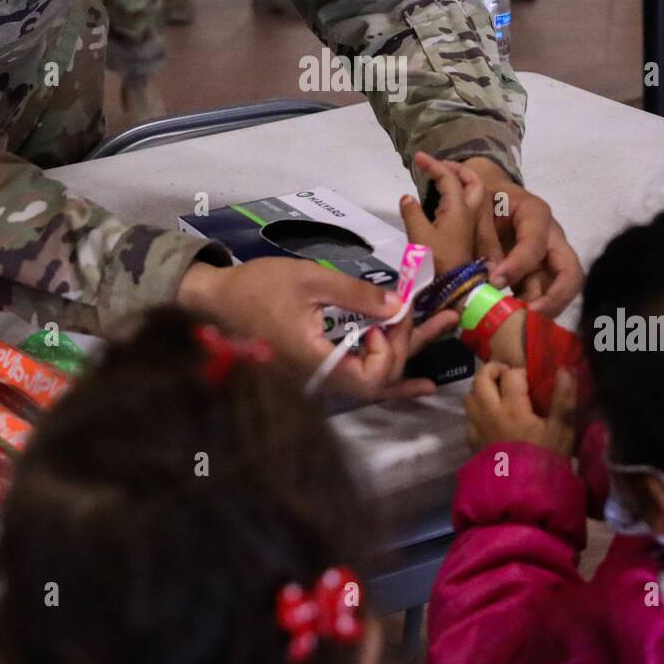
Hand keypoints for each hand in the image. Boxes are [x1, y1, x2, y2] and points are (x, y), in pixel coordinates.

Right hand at [177, 257, 455, 399]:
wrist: (219, 299)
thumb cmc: (259, 287)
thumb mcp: (311, 280)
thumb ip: (357, 295)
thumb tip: (400, 305)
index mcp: (317, 362)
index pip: (373, 374)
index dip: (393, 345)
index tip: (392, 310)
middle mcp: (322, 379)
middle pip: (381, 377)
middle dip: (405, 342)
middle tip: (419, 308)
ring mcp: (322, 377)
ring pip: (376, 377)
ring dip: (409, 351)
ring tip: (444, 325)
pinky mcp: (322, 368)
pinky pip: (362, 377)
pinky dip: (392, 376)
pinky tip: (422, 382)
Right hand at [398, 151, 485, 271]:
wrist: (455, 291)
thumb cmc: (437, 262)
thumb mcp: (419, 236)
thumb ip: (412, 213)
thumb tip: (407, 197)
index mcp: (459, 208)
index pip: (448, 178)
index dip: (433, 165)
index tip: (417, 158)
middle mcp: (470, 212)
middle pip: (473, 181)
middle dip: (458, 168)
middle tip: (439, 165)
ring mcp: (470, 224)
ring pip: (474, 193)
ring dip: (460, 181)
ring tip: (440, 177)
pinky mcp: (466, 235)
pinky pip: (467, 205)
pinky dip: (457, 195)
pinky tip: (442, 201)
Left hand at [445, 157, 582, 316]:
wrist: (485, 198)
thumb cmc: (482, 200)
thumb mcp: (476, 211)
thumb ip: (484, 240)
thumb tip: (492, 279)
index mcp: (535, 213)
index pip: (535, 243)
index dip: (518, 265)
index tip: (495, 282)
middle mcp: (552, 238)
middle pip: (570, 272)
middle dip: (554, 298)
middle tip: (527, 317)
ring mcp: (549, 260)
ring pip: (559, 291)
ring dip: (542, 310)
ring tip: (516, 326)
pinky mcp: (539, 276)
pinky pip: (543, 297)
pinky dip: (531, 311)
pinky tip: (513, 324)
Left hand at [465, 362, 576, 455]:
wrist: (524, 499)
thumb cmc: (546, 462)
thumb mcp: (562, 431)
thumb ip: (564, 399)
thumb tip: (565, 369)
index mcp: (512, 408)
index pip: (511, 375)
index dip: (520, 372)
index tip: (529, 380)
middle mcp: (489, 414)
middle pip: (480, 380)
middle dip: (492, 370)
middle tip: (506, 374)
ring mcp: (478, 429)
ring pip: (469, 397)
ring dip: (480, 389)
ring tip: (497, 393)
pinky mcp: (473, 445)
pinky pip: (468, 419)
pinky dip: (476, 411)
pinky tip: (490, 418)